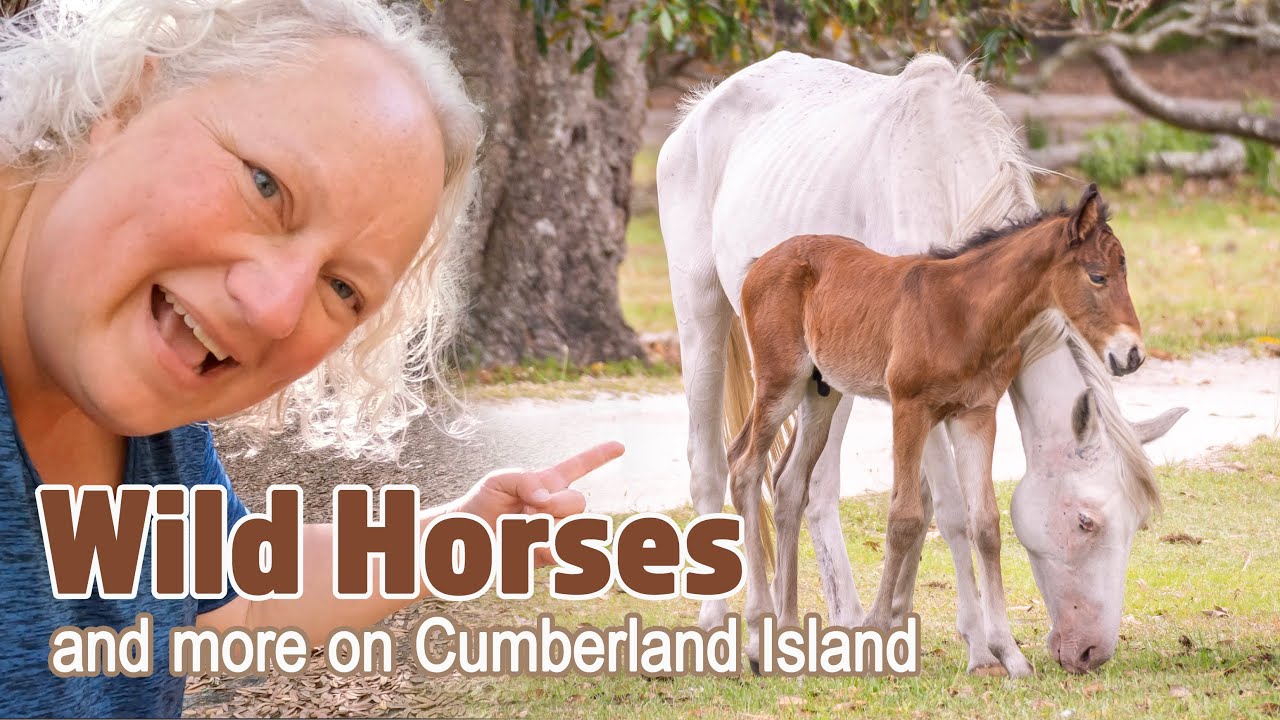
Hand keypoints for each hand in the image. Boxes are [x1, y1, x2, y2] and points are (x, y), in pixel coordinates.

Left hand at [451, 442, 623, 564]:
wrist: (464, 537)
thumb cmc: (483, 503)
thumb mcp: (500, 480)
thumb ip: (526, 479)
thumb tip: (547, 499)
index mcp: (549, 483)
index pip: (579, 467)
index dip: (600, 456)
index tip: (620, 446)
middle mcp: (557, 507)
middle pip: (578, 502)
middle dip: (555, 503)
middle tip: (527, 508)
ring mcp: (555, 530)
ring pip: (567, 527)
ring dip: (538, 526)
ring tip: (516, 527)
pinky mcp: (547, 553)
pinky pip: (558, 549)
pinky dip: (541, 545)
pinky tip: (527, 545)